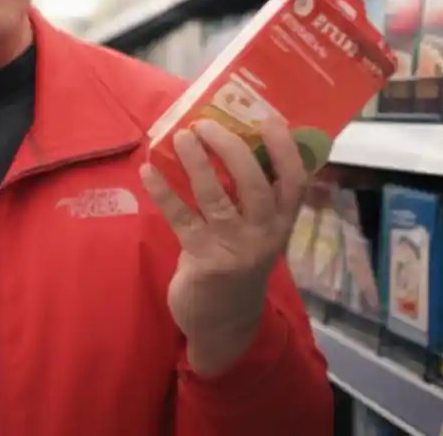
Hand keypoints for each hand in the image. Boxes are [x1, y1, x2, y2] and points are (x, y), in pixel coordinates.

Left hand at [141, 117, 307, 376]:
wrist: (224, 324)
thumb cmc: (238, 264)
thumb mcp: (257, 234)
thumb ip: (252, 199)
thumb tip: (228, 143)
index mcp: (282, 222)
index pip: (294, 180)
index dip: (284, 148)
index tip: (268, 118)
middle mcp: (264, 234)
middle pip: (254, 182)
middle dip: (230, 147)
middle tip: (206, 125)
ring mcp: (235, 248)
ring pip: (216, 197)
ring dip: (196, 163)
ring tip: (180, 137)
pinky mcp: (204, 260)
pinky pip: (182, 218)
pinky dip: (163, 191)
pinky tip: (147, 171)